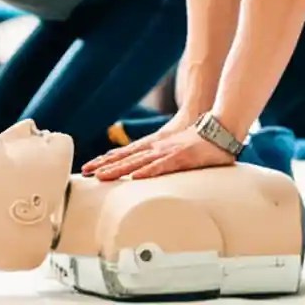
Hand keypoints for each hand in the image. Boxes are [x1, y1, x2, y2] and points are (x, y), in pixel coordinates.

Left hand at [90, 126, 234, 180]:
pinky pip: (162, 166)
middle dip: (105, 165)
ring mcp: (168, 152)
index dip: (107, 160)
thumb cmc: (200, 141)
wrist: (219, 128)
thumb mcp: (176, 149)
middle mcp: (157, 147)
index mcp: (155, 146)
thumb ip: (163, 159)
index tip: (90, 168)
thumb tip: (150, 171)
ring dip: (119, 170)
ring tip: (101, 177)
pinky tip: (136, 177)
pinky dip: (148, 171)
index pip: (125, 153)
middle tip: (85, 172)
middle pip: (126, 157)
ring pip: (139, 162)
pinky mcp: (181, 157)